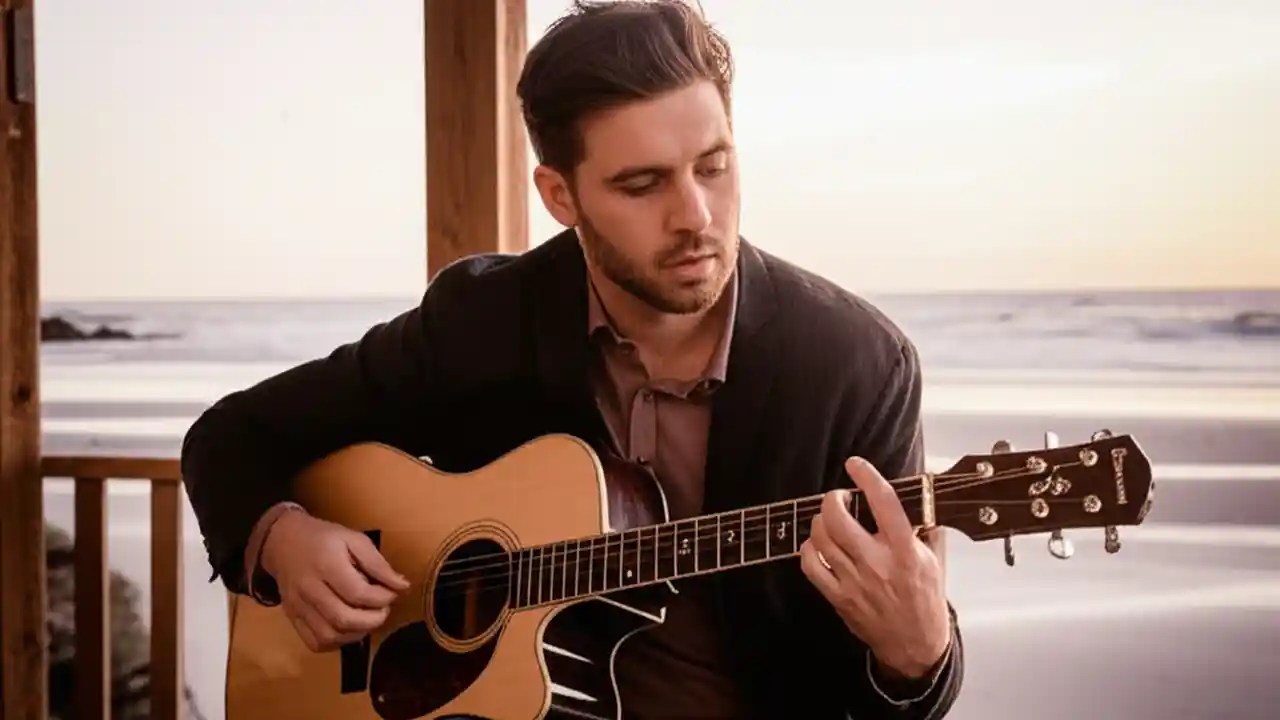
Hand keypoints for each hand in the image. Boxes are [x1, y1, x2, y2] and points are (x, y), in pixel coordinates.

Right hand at [261, 509, 410, 651]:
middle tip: (383, 610)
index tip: (393, 593)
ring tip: (368, 619)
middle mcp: (309, 589)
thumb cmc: (324, 539)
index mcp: (326, 565)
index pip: (358, 593)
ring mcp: (298, 607)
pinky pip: (315, 642)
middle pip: (343, 618)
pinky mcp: (292, 618)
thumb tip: (402, 586)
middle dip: (372, 620)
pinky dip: (336, 643)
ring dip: (356, 634)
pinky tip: (348, 629)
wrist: (283, 542)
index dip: (382, 598)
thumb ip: (378, 564)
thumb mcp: (353, 539)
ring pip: (329, 636)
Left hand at [799, 457, 950, 678]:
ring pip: (821, 538)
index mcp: (905, 551)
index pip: (884, 503)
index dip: (867, 477)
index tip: (856, 465)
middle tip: (839, 497)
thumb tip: (920, 496)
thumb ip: (925, 527)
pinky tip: (818, 545)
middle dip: (833, 499)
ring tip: (830, 519)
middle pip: (839, 518)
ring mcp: (855, 581)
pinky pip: (811, 566)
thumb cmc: (926, 601)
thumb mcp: (935, 559)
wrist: (916, 645)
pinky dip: (809, 549)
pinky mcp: (839, 597)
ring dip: (820, 521)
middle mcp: (877, 563)